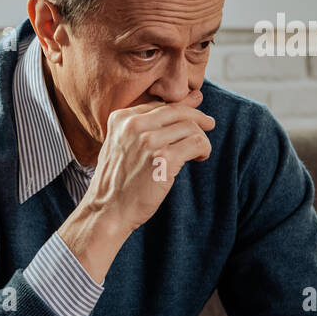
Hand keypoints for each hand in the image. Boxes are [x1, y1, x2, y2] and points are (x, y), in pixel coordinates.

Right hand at [79, 89, 214, 233]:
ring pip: (191, 126)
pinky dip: (204, 149)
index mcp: (121, 118)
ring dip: (201, 138)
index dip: (181, 110)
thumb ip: (139, 129)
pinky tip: (200, 158)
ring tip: (199, 152)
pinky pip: (197, 143)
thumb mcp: (119, 146)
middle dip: (198, 117)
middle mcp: (133, 125)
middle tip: (209, 124)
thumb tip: (177, 112)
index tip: (193, 117)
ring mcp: (148, 141)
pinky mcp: (163, 158)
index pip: (160, 105)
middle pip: (178, 110)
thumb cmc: (116, 182)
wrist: (107, 210)